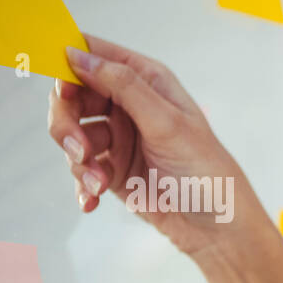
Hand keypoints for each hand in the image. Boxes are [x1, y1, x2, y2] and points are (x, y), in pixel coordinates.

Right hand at [47, 33, 259, 257]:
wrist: (219, 229)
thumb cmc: (207, 172)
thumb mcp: (167, 124)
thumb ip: (124, 87)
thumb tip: (78, 54)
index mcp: (148, 81)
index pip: (95, 56)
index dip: (70, 65)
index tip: (64, 91)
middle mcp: (130, 105)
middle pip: (73, 97)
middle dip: (68, 122)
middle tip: (79, 149)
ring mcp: (119, 139)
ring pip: (73, 135)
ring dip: (78, 160)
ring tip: (98, 182)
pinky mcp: (113, 170)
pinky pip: (81, 169)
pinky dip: (82, 185)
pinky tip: (91, 201)